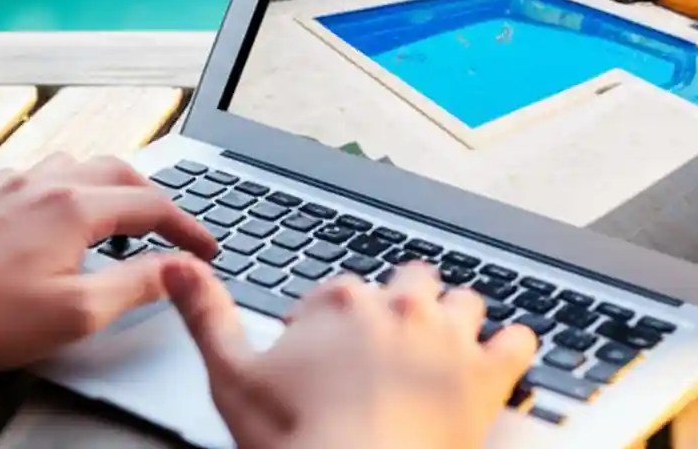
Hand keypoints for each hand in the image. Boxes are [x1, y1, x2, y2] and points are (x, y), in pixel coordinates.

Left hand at [0, 153, 216, 372]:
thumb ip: (138, 284)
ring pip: (84, 164)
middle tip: (175, 232)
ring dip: (116, 185)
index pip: (154, 205)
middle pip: (123, 171)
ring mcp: (16, 185)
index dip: (190, 228)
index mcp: (77, 207)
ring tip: (126, 219)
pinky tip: (68, 215)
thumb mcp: (78, 312)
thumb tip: (180, 268)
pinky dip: (76, 186)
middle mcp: (49, 183)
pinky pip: (47, 173)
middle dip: (158, 199)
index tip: (209, 250)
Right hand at [163, 258, 537, 448]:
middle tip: (386, 350)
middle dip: (401, 308)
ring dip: (456, 321)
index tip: (323, 357)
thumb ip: (206, 314)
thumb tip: (178, 267)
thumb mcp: (232, 375)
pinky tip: (499, 360)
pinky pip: (519, 341)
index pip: (341, 292)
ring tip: (441, 351)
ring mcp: (450, 337)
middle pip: (411, 284)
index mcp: (342, 301)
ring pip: (465, 303)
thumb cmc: (295, 439)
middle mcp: (402, 306)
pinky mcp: (488, 374)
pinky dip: (512, 348)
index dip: (332, 323)